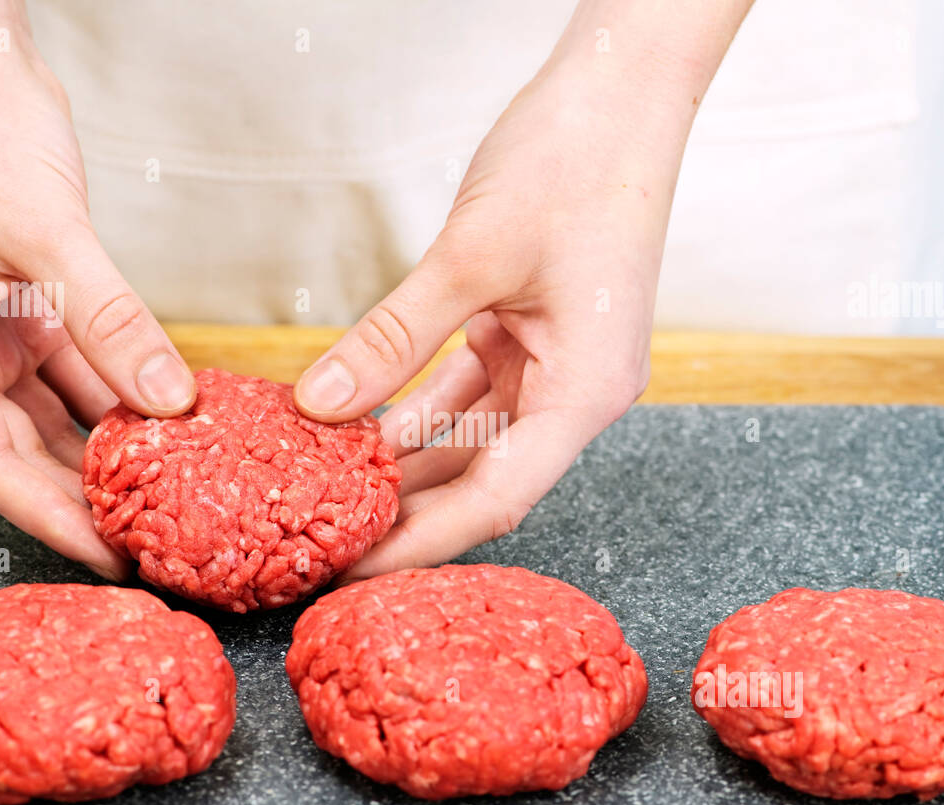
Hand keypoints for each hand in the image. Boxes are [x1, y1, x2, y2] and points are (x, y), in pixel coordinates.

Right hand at [0, 1, 193, 578]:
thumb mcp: (49, 229)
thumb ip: (110, 318)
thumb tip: (169, 401)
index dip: (50, 518)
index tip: (111, 557)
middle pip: (22, 455)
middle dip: (85, 502)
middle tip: (156, 544)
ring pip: (53, 421)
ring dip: (108, 457)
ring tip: (169, 501)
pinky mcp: (27, 312)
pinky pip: (77, 376)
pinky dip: (118, 401)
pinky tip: (166, 426)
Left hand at [295, 0, 749, 577]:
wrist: (622, 90)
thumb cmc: (576, 160)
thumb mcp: (471, 256)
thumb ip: (394, 337)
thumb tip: (321, 405)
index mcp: (587, 391)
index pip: (497, 498)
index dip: (423, 544)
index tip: (356, 575)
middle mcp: (577, 392)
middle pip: (484, 481)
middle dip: (409, 517)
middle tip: (330, 548)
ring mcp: (557, 365)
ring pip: (472, 441)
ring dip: (407, 466)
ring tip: (335, 499)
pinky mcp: (533, 334)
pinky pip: (467, 393)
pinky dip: (416, 410)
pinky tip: (363, 431)